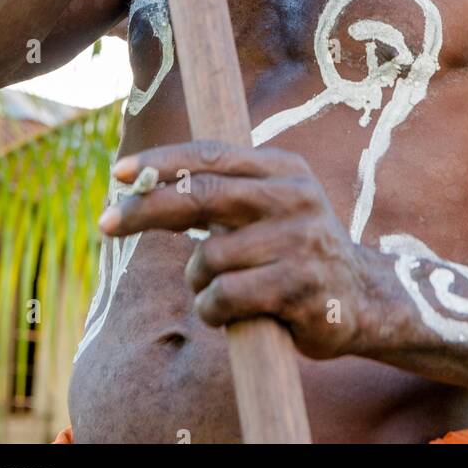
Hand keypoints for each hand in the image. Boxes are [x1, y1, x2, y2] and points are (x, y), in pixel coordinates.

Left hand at [100, 140, 380, 358]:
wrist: (362, 298)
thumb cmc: (294, 250)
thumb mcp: (267, 207)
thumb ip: (220, 195)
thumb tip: (141, 186)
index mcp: (282, 167)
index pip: (211, 154)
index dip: (160, 161)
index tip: (118, 172)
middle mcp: (293, 196)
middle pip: (201, 195)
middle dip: (146, 208)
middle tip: (105, 223)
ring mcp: (299, 240)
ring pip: (209, 257)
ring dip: (198, 282)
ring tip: (219, 292)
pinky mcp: (299, 286)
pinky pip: (226, 297)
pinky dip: (213, 310)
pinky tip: (230, 314)